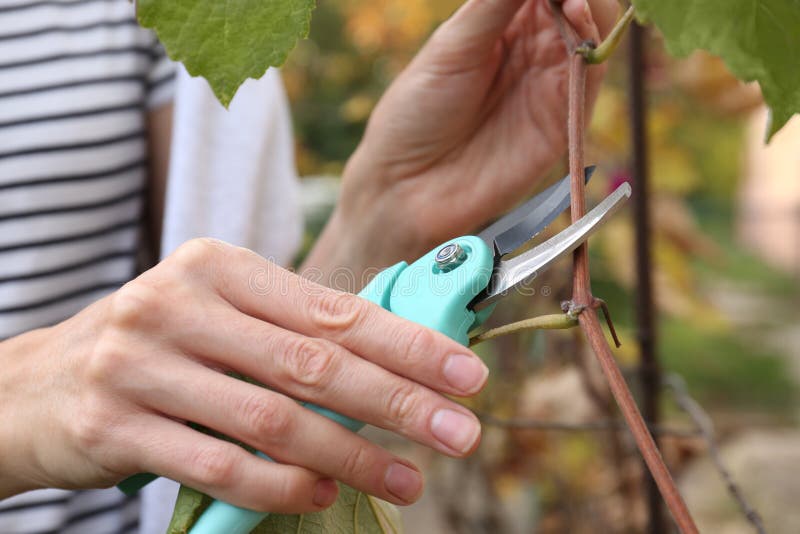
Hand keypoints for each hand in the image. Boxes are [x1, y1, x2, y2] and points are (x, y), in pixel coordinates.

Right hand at [0, 239, 487, 511]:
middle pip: (311, 362)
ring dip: (351, 455)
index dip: (407, 344)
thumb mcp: (219, 313)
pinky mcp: (113, 425)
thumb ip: (292, 329)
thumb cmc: (156, 344)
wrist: (35, 383)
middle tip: (461, 431)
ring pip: (271, 419)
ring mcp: (141, 365)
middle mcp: (177, 305)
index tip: (467, 375)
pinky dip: (280, 485)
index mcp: (218, 267)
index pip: (331, 309)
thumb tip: (396, 359)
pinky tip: (325, 491)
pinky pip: (217, 466)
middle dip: (397, 401)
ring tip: (408, 477)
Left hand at [333, 0, 617, 264]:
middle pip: (580, 2)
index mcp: (502, 22)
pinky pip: (593, 74)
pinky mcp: (564, 121)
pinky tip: (577, 17)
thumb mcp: (453, 44)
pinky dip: (594, 42)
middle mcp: (533, 49)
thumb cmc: (417, 112)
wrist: (408, 185)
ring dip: (591, 5)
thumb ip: (496, 0)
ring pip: (595, 32)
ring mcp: (551, 84)